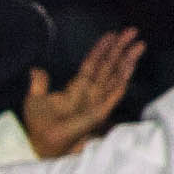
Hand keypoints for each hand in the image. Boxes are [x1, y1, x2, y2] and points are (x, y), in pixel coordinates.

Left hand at [19, 27, 142, 156]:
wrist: (42, 142)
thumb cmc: (39, 124)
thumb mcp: (35, 99)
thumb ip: (39, 83)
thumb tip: (36, 69)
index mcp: (77, 87)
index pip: (93, 63)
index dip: (101, 49)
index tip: (111, 34)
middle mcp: (92, 92)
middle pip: (109, 66)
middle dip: (120, 48)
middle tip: (132, 31)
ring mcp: (98, 101)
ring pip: (117, 75)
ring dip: (127, 59)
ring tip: (138, 43)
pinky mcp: (101, 111)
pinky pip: (116, 91)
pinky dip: (123, 77)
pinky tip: (130, 64)